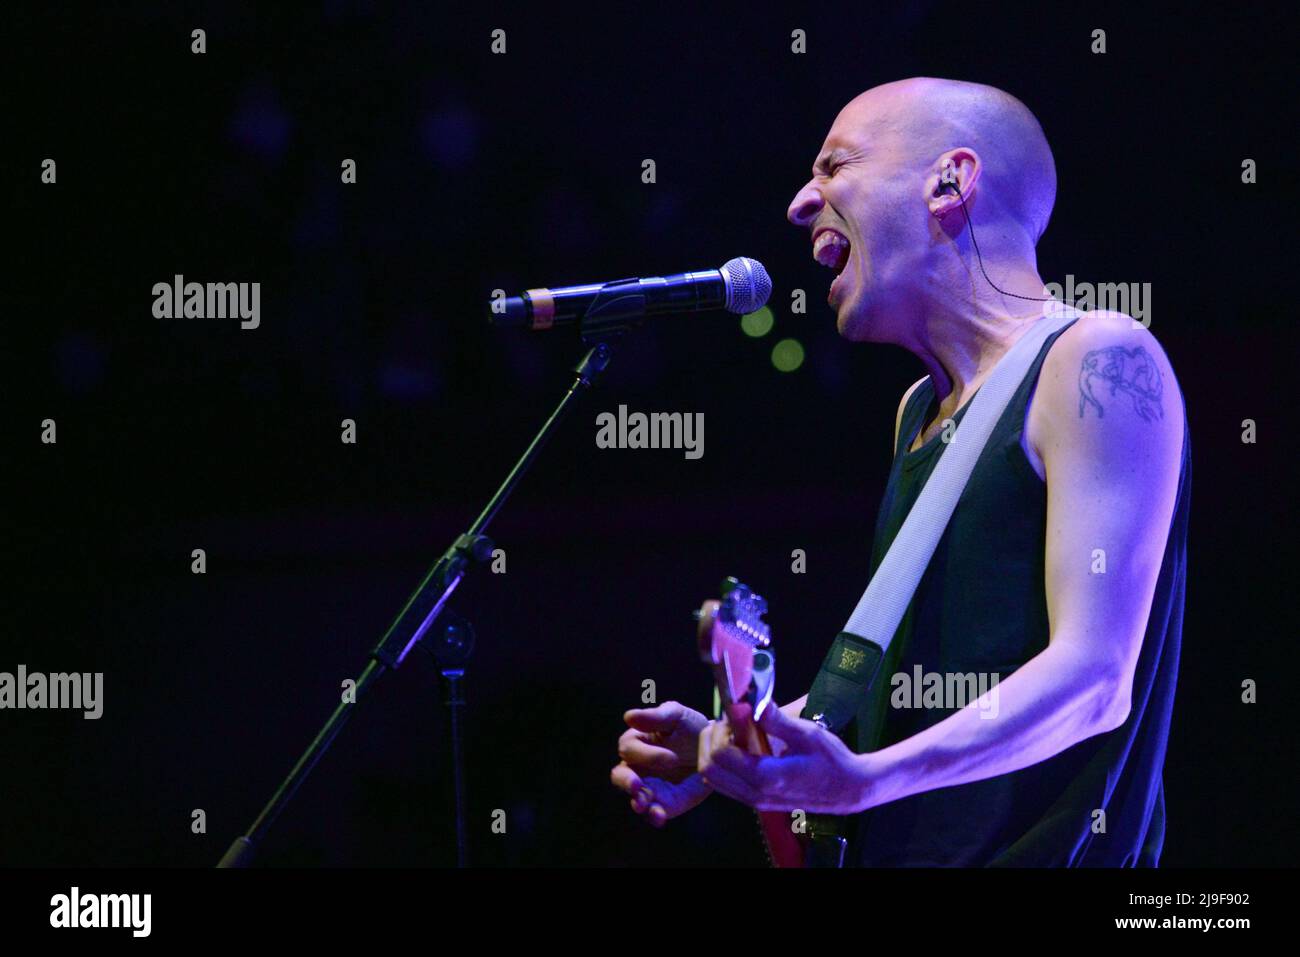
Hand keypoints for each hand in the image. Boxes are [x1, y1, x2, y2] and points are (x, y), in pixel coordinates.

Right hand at [610, 701, 713, 826]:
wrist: (716, 749)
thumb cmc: (691, 727)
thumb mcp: (677, 716)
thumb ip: (655, 716)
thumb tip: (628, 717)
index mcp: (636, 742)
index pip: (629, 750)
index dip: (647, 755)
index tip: (673, 759)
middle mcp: (638, 767)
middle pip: (620, 776)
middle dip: (626, 782)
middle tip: (637, 785)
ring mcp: (650, 787)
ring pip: (634, 797)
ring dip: (638, 802)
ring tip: (645, 805)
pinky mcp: (665, 803)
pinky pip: (654, 812)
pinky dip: (654, 816)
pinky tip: (660, 816)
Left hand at [697, 704, 872, 814]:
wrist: (849, 790)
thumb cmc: (831, 761)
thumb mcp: (807, 734)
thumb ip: (777, 720)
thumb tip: (755, 701)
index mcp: (765, 777)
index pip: (720, 755)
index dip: (721, 730)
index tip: (735, 715)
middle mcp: (755, 793)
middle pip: (708, 769)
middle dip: (710, 741)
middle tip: (727, 722)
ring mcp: (755, 800)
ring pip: (713, 779)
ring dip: (714, 753)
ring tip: (732, 733)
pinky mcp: (758, 801)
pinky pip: (726, 785)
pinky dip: (723, 765)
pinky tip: (740, 747)